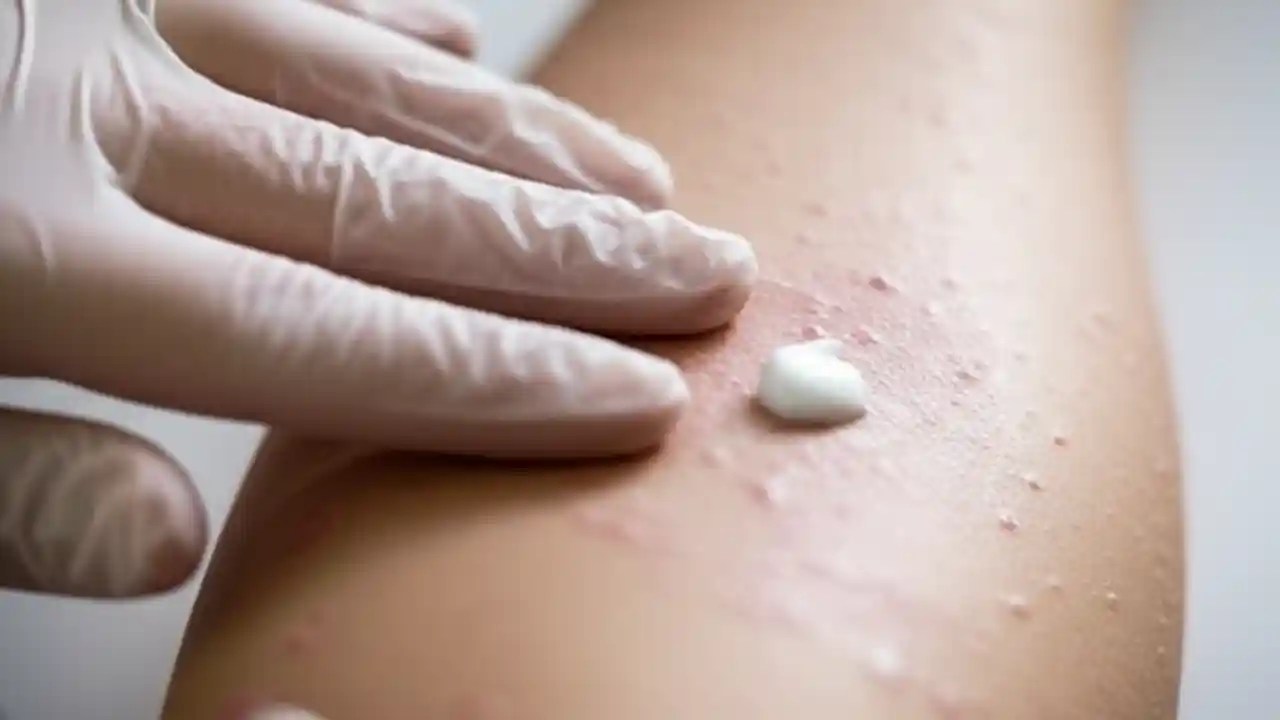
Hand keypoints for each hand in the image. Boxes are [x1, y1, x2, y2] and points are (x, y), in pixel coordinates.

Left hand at [0, 0, 754, 597]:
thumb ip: (13, 492)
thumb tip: (168, 539)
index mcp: (27, 249)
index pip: (323, 338)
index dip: (500, 380)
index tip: (639, 397)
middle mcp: (93, 106)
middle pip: (387, 201)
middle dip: (572, 252)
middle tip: (708, 273)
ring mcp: (103, 10)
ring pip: (364, 79)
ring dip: (521, 138)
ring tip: (638, 181)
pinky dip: (387, 27)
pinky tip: (464, 49)